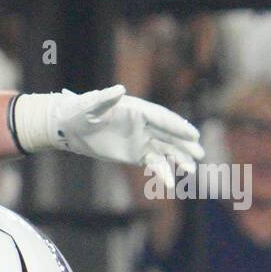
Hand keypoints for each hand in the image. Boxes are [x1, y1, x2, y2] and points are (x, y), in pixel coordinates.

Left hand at [14, 85, 202, 188]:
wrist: (70, 128)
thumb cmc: (80, 112)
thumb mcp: (90, 105)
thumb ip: (105, 99)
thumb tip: (119, 90)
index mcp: (138, 110)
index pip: (162, 118)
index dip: (178, 126)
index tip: (192, 134)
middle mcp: (144, 124)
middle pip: (169, 135)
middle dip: (184, 144)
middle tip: (200, 153)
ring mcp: (142, 139)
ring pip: (165, 150)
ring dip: (178, 159)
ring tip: (190, 169)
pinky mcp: (136, 154)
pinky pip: (154, 162)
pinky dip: (162, 171)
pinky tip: (169, 182)